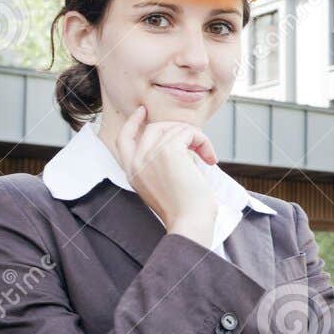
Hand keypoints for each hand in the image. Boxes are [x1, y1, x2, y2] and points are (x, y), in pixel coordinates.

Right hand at [109, 104, 218, 244]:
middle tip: (197, 145)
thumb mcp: (163, 185)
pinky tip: (210, 159)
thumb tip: (178, 139)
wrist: (189, 222)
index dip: (132, 122)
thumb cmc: (184, 210)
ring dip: (196, 139)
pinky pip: (189, 132)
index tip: (143, 111)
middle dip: (178, 131)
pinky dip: (203, 141)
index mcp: (132, 172)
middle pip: (154, 128)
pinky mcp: (169, 150)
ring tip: (207, 157)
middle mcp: (136, 161)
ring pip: (175, 128)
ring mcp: (150, 154)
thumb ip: (160, 164)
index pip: (123, 138)